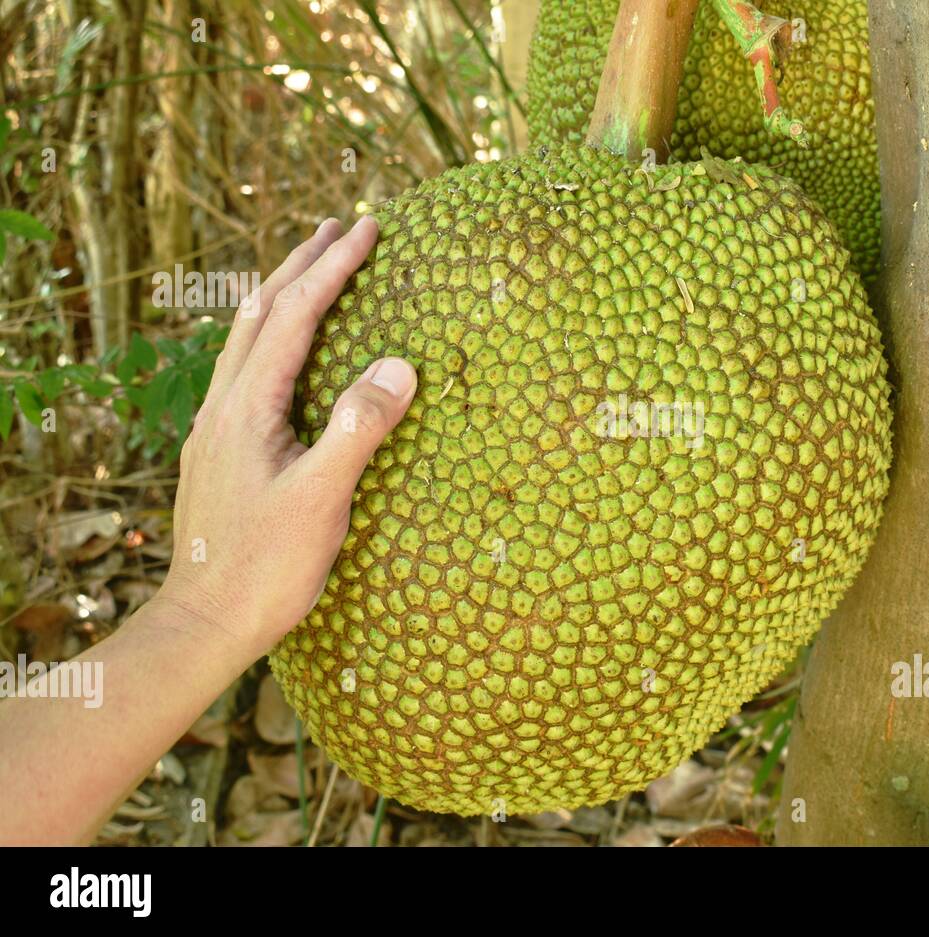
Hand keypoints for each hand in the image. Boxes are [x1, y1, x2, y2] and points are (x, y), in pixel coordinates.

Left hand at [155, 216, 416, 658]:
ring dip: (280, 294)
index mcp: (248, 406)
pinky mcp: (220, 451)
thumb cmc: (265, 568)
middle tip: (336, 226)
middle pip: (259, 311)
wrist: (204, 623)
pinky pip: (244, 369)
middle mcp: (224, 405)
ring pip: (245, 338)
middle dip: (301, 264)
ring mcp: (217, 427)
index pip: (294, 315)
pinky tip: (280, 354)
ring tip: (308, 269)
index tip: (366, 228)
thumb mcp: (322, 498)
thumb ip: (359, 427)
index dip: (332, 268)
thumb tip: (400, 363)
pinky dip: (269, 335)